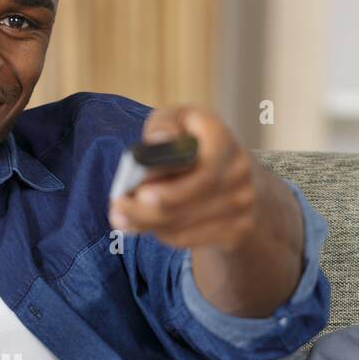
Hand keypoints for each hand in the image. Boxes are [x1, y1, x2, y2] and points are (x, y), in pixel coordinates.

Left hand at [108, 105, 262, 250]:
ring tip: (122, 218)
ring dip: (147, 224)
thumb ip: (164, 126)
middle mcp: (238, 172)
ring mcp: (241, 204)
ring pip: (182, 225)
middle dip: (145, 211)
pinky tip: (146, 225)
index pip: (202, 169)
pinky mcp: (236, 229)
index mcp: (222, 140)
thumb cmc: (195, 142)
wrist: (238, 175)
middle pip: (185, 203)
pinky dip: (162, 234)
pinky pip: (188, 239)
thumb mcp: (179, 120)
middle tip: (116, 211)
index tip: (140, 193)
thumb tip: (159, 142)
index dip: (172, 188)